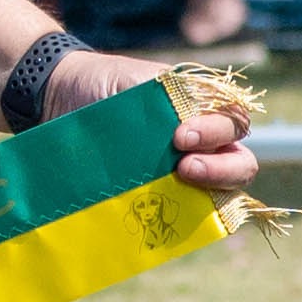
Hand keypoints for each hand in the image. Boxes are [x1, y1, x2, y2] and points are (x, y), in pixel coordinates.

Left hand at [46, 48, 258, 196]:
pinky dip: (182, 217)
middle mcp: (202, 144)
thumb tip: (180, 136)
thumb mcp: (139, 84)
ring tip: (177, 185)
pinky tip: (163, 216)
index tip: (181, 136)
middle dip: (222, 168)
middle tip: (185, 167)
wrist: (61, 99)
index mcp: (202, 109)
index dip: (217, 132)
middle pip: (240, 162)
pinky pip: (184, 213)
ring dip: (208, 191)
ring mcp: (183, 173)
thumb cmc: (104, 84)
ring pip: (221, 192)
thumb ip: (166, 106)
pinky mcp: (160, 197)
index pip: (235, 123)